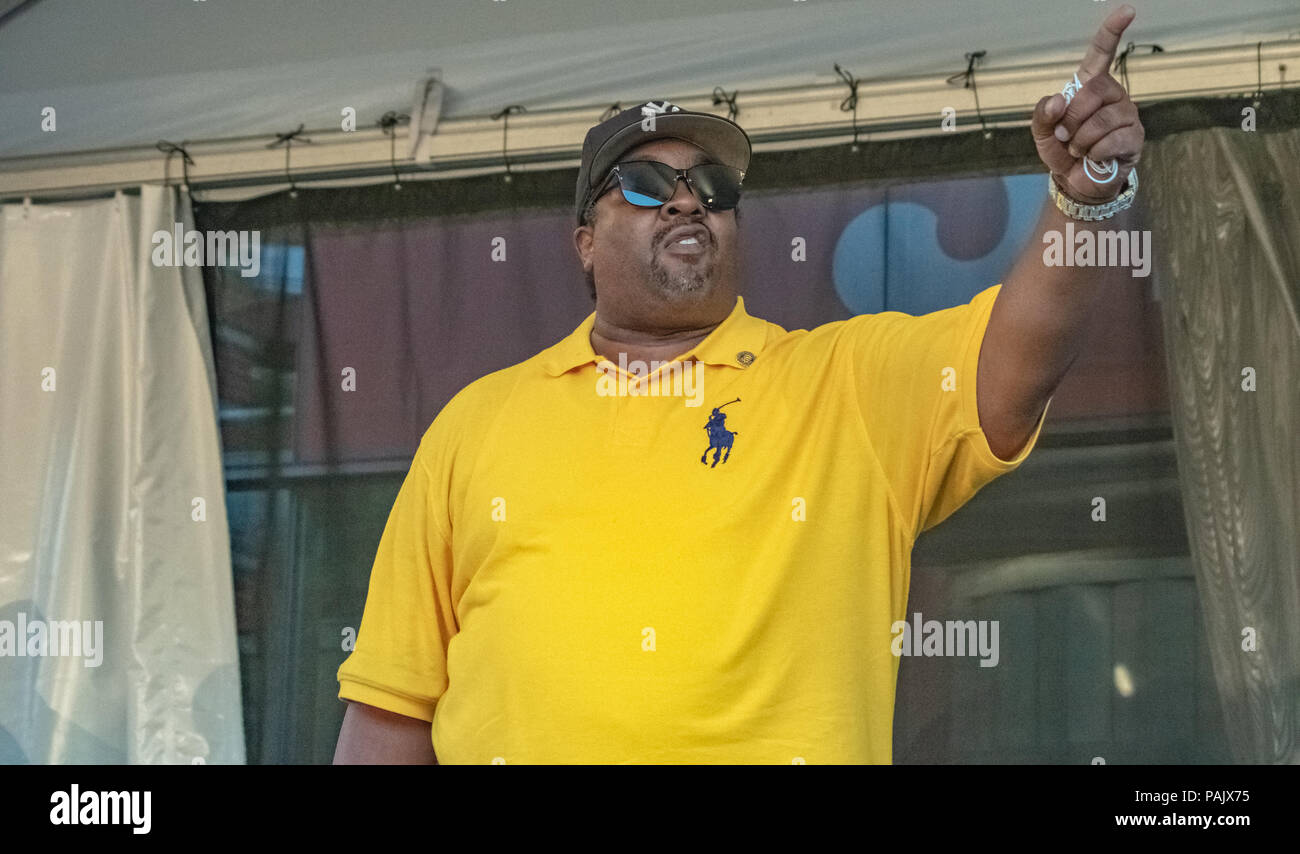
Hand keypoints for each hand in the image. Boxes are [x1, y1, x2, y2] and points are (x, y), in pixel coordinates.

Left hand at [1031, 4, 1144, 203]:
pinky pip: (1112, 140)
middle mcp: (1114, 95)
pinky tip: (1094, 157)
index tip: (1126, 11)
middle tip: (1065, 135)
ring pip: (1102, 119)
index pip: (1102, 53)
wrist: (1075, 182)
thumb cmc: (1063, 150)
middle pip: (1094, 89)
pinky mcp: (1135, 138)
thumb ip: (1042, 115)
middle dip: (1072, 116)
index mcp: (1091, 87)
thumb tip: (1057, 100)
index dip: (1111, 32)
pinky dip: (1094, 152)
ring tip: (1078, 149)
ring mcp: (1127, 115)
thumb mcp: (1043, 132)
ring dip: (1081, 139)